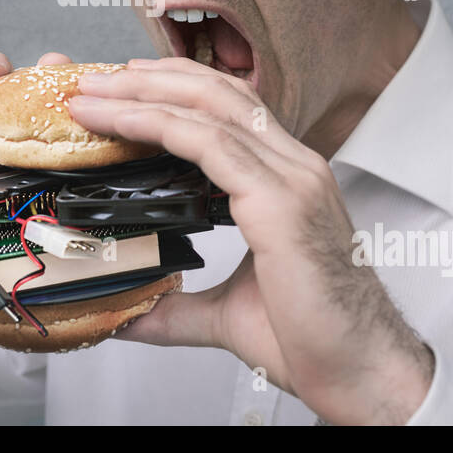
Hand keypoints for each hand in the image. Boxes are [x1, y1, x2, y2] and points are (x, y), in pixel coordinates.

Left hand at [64, 56, 433, 424]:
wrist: (360, 373)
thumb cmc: (311, 339)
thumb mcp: (227, 312)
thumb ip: (177, 307)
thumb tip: (130, 315)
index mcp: (285, 179)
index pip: (226, 109)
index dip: (172, 89)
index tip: (118, 91)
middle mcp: (293, 166)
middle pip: (216, 92)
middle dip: (149, 79)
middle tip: (92, 81)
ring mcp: (292, 178)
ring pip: (211, 107)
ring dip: (142, 95)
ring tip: (91, 94)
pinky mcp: (281, 202)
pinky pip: (212, 145)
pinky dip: (160, 125)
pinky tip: (123, 122)